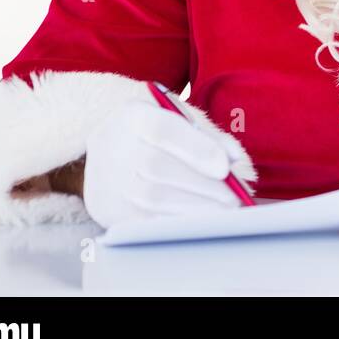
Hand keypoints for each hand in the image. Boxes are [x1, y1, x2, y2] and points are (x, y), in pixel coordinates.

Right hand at [83, 100, 242, 227]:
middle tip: (233, 198)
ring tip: (222, 212)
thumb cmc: (155, 135)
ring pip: (150, 198)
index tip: (225, 168)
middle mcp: (111, 144)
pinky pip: (142, 220)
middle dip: (202, 186)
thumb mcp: (177, 121)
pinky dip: (175, 223)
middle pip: (157, 167)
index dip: (196, 149)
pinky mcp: (106, 208)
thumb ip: (206, 136)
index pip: (163, 129)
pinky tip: (198, 222)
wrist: (108, 152)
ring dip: (192, 208)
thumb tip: (232, 158)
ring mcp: (105, 179)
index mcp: (133, 115)